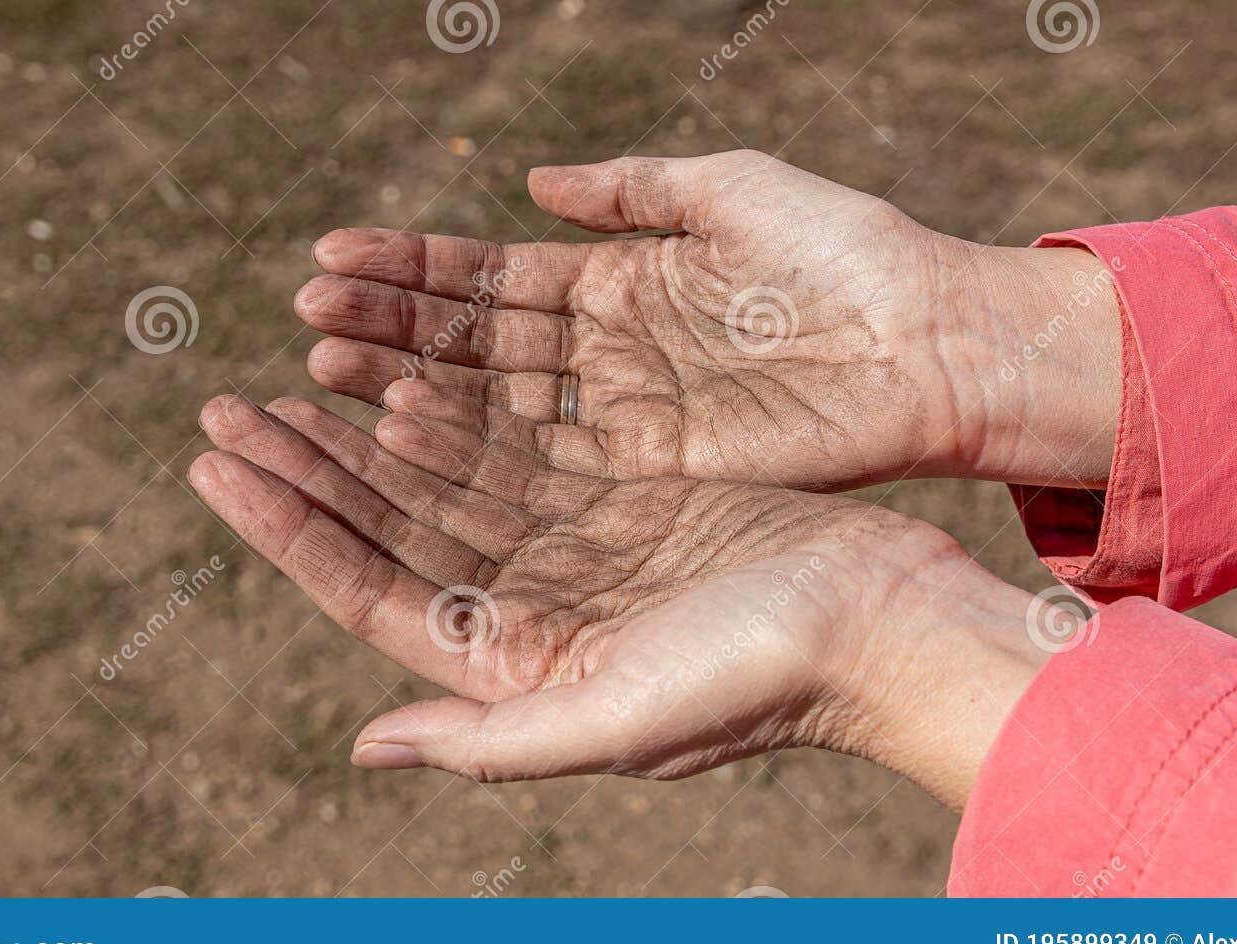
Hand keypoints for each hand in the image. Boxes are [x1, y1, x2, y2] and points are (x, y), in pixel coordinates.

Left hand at [188, 395, 1042, 806]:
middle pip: (390, 527)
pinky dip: (459, 412)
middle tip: (221, 402)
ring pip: (444, 480)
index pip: (368, 589)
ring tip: (293, 376)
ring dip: (366, 432)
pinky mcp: (627, 496)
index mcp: (512, 667)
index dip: (287, 526)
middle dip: (306, 468)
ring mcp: (577, 548)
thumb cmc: (761, 682)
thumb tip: (362, 748)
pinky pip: (520, 445)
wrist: (886, 624)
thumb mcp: (617, 721)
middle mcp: (532, 608)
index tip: (214, 462)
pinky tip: (402, 378)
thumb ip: (487, 738)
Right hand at [295, 149, 1120, 491]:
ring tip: (322, 360)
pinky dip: (476, 435)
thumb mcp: (734, 190)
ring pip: (494, 399)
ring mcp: (624, 412)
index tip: (333, 254)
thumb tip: (530, 183)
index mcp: (621, 281)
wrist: (933, 341)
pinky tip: (401, 416)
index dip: (415, 266)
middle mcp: (608, 352)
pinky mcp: (653, 466)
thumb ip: (633, 189)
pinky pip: (548, 451)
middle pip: (475, 341)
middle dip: (389, 323)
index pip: (494, 276)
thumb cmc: (846, 253)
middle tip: (303, 311)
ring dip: (407, 380)